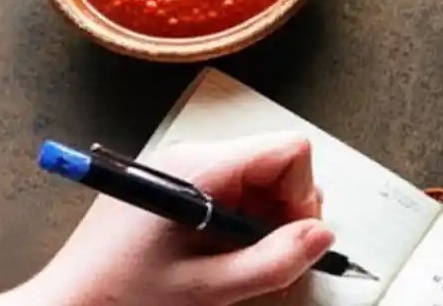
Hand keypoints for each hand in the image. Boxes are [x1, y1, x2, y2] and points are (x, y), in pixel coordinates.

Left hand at [16, 134, 333, 305]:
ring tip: (238, 265)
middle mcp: (194, 157)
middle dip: (286, 212)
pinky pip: (233, 191)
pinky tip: (220, 258)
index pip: (289, 150)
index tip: (294, 239)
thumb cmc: (120, 297)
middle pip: (277, 164)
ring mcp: (184, 170)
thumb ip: (272, 262)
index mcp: (201, 169)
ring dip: (264, 223)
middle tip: (269, 259)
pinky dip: (241, 225)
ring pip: (259, 180)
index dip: (303, 196)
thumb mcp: (206, 289)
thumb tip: (322, 236)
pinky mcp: (177, 186)